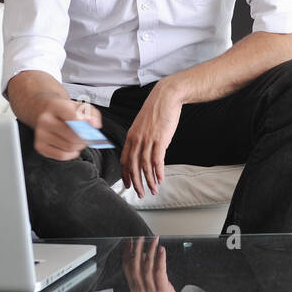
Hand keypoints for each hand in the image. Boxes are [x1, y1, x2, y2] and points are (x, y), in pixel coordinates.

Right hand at [34, 98, 103, 161]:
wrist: (46, 112)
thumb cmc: (66, 111)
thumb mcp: (81, 106)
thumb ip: (92, 114)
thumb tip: (95, 125)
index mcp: (55, 106)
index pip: (74, 118)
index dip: (86, 125)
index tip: (92, 128)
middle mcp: (45, 120)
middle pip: (72, 136)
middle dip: (85, 139)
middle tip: (88, 137)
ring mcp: (41, 134)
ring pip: (68, 147)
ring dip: (79, 147)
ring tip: (79, 141)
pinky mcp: (40, 146)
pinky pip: (61, 156)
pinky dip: (71, 154)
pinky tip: (72, 148)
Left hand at [120, 80, 181, 196]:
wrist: (166, 97)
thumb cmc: (157, 110)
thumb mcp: (143, 124)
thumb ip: (141, 137)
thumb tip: (143, 150)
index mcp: (131, 136)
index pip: (124, 160)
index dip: (125, 175)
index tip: (128, 185)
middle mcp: (137, 139)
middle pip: (133, 166)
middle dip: (136, 183)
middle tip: (140, 194)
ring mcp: (148, 139)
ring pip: (145, 166)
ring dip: (149, 181)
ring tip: (153, 190)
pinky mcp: (160, 139)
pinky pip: (157, 160)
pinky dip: (158, 172)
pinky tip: (160, 179)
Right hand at [123, 237, 187, 291]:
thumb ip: (144, 281)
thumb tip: (145, 262)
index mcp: (136, 290)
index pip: (128, 269)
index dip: (127, 254)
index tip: (128, 243)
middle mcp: (141, 289)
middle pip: (136, 265)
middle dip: (137, 249)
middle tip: (139, 237)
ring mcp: (151, 290)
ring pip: (147, 266)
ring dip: (150, 251)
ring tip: (153, 240)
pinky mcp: (163, 291)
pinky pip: (160, 272)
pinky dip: (160, 260)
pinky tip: (161, 251)